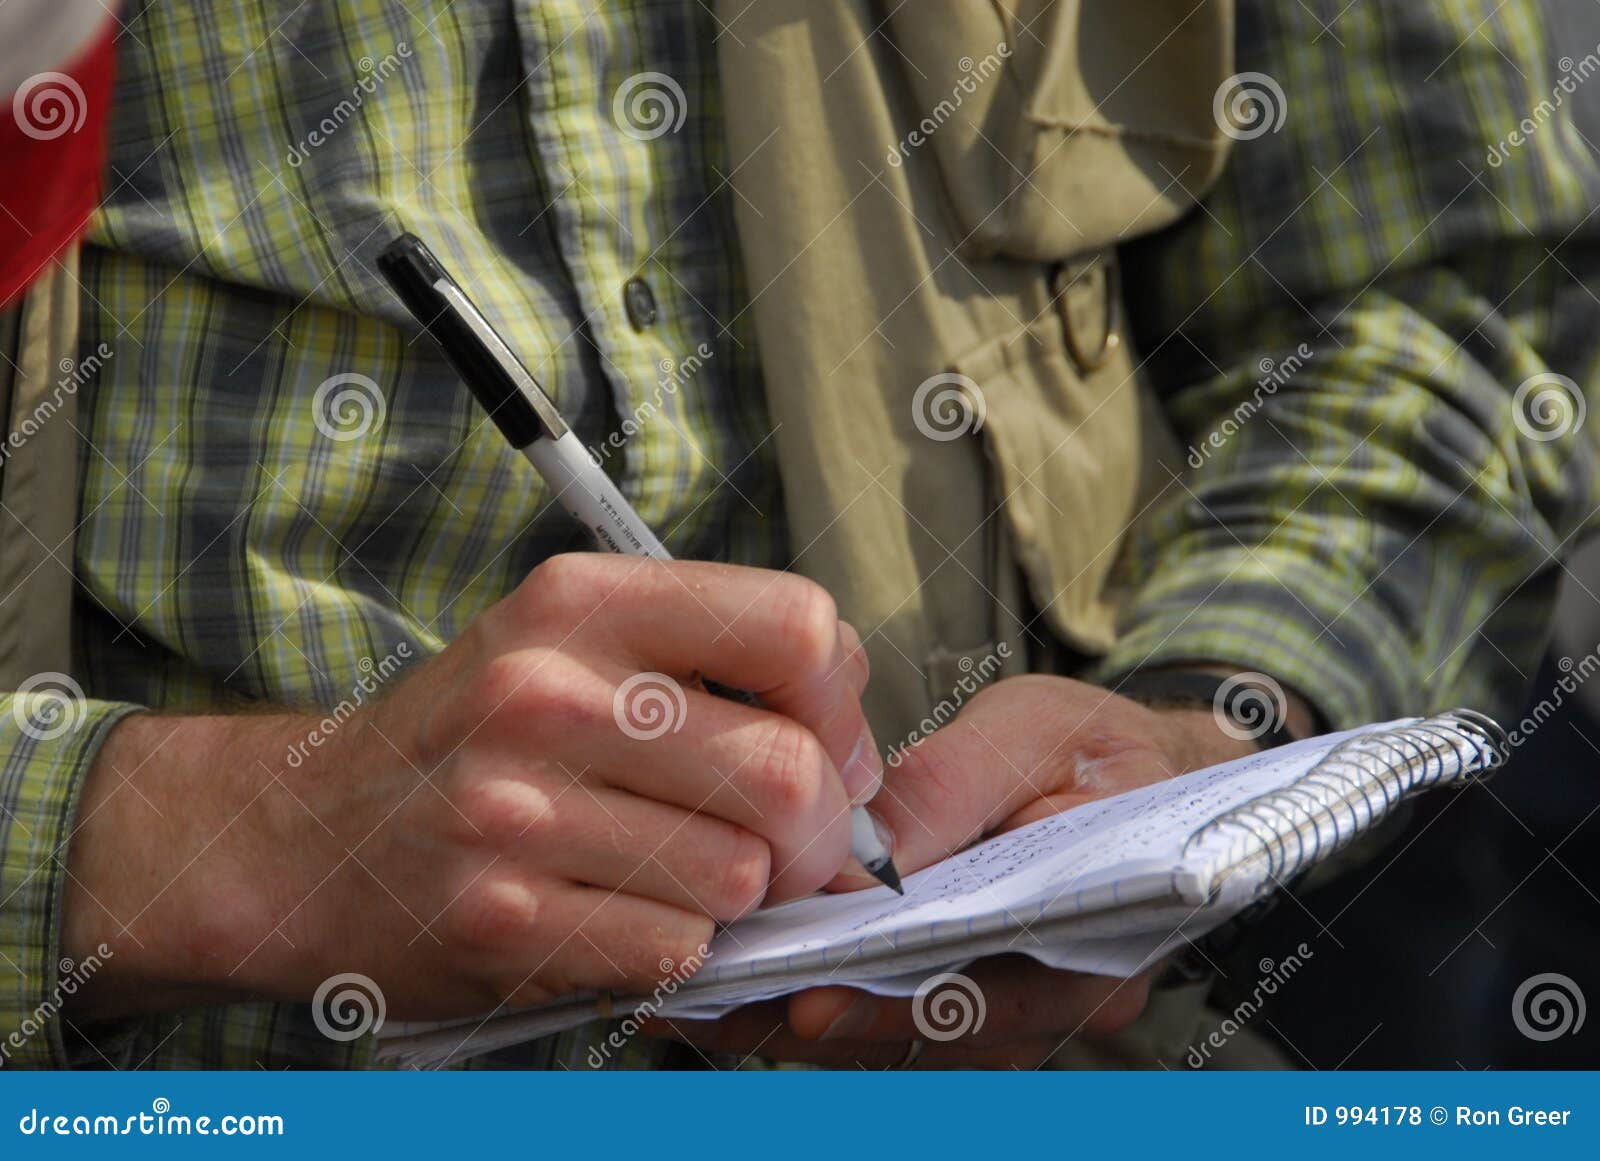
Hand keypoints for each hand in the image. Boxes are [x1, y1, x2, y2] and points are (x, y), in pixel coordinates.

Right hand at [62, 555, 881, 1019]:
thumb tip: (855, 746)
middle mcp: (544, 693)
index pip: (796, 629)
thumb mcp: (570, 643)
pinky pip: (675, 951)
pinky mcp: (500, 919)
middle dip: (822, 830)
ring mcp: (513, 812)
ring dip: (744, 896)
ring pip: (741, 876)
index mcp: (581, 603)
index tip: (825, 744)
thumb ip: (713, 659)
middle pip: (787, 772)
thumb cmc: (472, 738)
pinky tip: (631, 919)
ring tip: (689, 877)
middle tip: (795, 846)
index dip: (841, 703)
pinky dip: (680, 949)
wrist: (303, 836)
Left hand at [651, 672, 1306, 1065]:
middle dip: (812, 1017)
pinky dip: (817, 994)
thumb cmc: (1104, 749)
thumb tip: (860, 855)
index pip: (986, 992)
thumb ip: (952, 791)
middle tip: (711, 1006)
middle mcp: (1057, 999)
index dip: (893, 1002)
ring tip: (696, 998)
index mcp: (1096, 941)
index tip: (808, 1002)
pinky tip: (738, 980)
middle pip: (924, 1029)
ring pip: (894, 1032)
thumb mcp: (1038, 733)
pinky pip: (889, 1010)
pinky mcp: (973, 995)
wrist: (1157, 778)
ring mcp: (1014, 1007)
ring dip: (795, 1017)